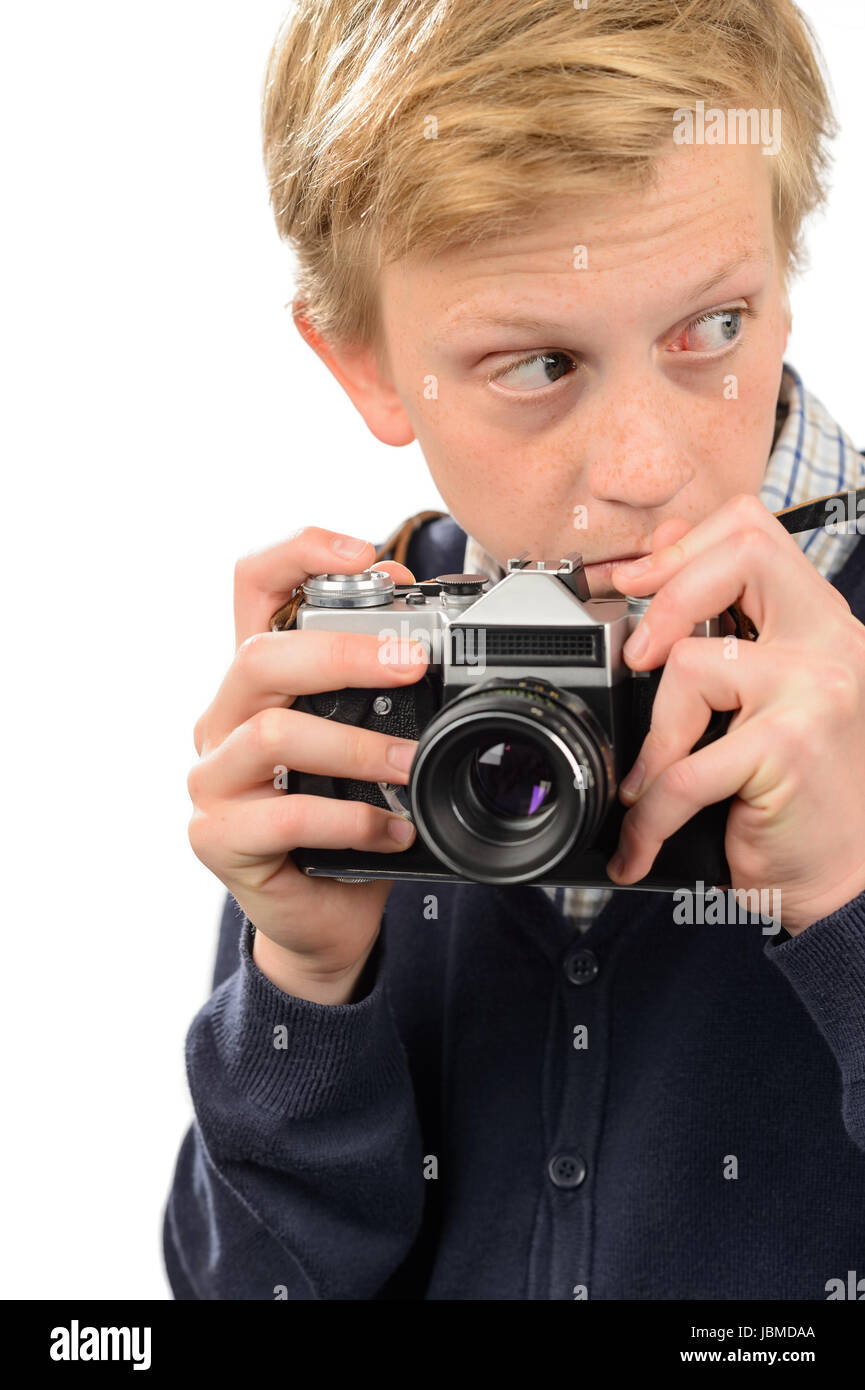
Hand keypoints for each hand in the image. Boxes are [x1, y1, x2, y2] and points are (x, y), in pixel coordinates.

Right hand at [187, 526, 426, 1001]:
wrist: (323, 915)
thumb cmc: (346, 819)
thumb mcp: (366, 741)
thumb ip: (381, 691)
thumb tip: (425, 637)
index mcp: (259, 682)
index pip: (253, 587)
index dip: (298, 553)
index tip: (365, 552)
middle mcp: (223, 720)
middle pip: (261, 656)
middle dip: (344, 652)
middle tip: (412, 663)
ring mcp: (212, 780)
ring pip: (272, 736)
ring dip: (355, 747)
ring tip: (409, 763)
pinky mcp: (216, 837)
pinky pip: (284, 817)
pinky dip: (350, 822)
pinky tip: (391, 831)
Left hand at [607, 493, 864, 932]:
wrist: (850, 880)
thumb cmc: (803, 793)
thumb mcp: (772, 700)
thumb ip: (732, 633)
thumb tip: (665, 551)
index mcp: (822, 623)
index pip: (753, 532)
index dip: (681, 545)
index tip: (629, 580)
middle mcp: (832, 644)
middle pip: (741, 552)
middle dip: (668, 593)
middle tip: (638, 656)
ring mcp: (817, 692)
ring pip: (692, 663)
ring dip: (654, 737)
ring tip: (650, 784)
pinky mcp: (790, 748)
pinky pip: (682, 767)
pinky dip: (649, 813)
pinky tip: (643, 840)